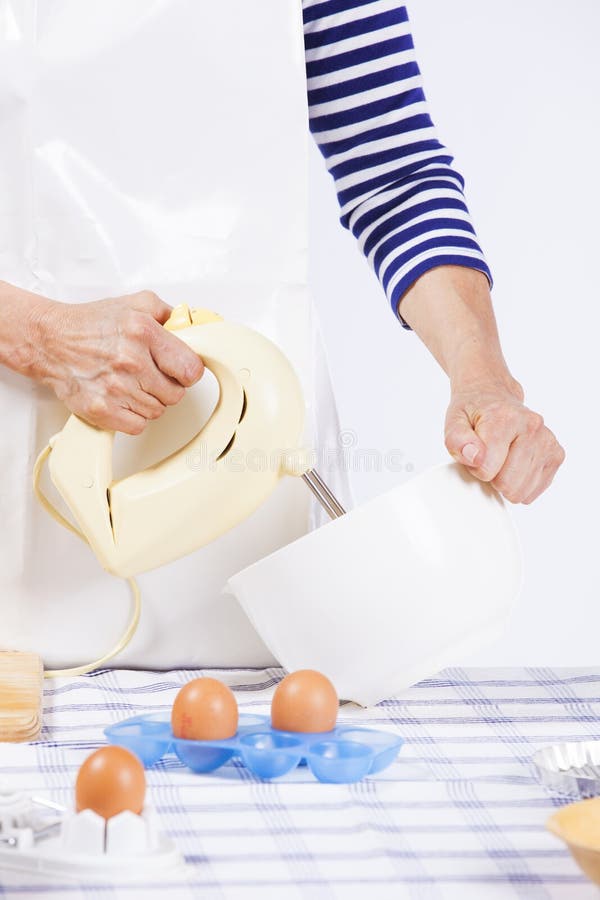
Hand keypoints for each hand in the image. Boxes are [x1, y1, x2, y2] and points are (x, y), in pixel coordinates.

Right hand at [31, 291, 203, 433]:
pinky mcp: (102, 410)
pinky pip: (138, 426)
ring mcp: (116, 388)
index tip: (180, 370)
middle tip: (152, 376)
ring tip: (132, 384)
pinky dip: (134, 417)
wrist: (50, 341)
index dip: (188, 372)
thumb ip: (168, 313)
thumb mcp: (135, 304)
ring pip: (157, 411)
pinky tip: (124, 400)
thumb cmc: (90, 325)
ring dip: (149, 401)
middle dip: (168, 386)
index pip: (191, 369)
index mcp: (143, 332)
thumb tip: (191, 326)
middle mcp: (130, 361)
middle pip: (176, 394)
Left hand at [444, 378, 564, 503]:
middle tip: (489, 457)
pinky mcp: (556, 454)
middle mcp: (532, 427)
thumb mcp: (454, 421)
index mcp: (505, 418)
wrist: (493, 395)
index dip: (475, 468)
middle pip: (507, 484)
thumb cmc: (474, 412)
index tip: (476, 453)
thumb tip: (475, 457)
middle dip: (492, 477)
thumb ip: (457, 440)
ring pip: (521, 491)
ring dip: (507, 480)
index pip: (487, 469)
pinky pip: (534, 490)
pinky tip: (515, 464)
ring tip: (502, 458)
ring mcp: (547, 441)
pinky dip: (521, 484)